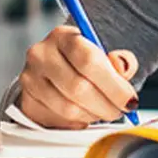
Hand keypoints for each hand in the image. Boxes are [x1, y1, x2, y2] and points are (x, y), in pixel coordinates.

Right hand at [17, 25, 138, 127]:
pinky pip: (58, 120)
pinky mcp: (27, 102)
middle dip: (106, 105)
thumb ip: (120, 60)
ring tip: (105, 111)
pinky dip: (78, 122)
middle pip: (78, 87)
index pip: (89, 61)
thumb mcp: (105, 53)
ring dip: (94, 115)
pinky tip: (86, 113)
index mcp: (63, 36)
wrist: (58, 67)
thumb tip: (122, 67)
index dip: (113, 85)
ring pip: (68, 108)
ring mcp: (30, 79)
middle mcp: (41, 54)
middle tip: (120, 110)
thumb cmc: (84, 61)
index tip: (130, 100)